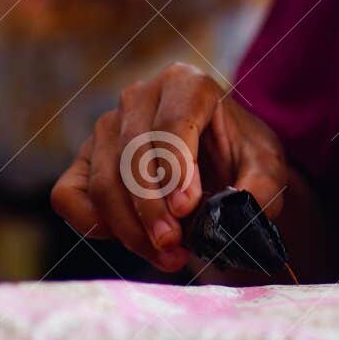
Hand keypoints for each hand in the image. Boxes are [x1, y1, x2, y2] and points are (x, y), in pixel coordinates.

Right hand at [50, 63, 287, 273]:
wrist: (223, 167)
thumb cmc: (243, 161)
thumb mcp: (268, 171)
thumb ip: (261, 189)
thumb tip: (236, 210)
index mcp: (186, 84)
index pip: (171, 124)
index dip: (175, 170)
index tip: (186, 209)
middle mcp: (140, 96)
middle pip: (133, 157)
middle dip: (152, 211)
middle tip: (175, 247)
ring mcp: (107, 126)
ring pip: (104, 182)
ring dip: (131, 229)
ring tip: (168, 255)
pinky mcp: (85, 159)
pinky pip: (70, 195)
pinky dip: (95, 225)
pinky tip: (133, 240)